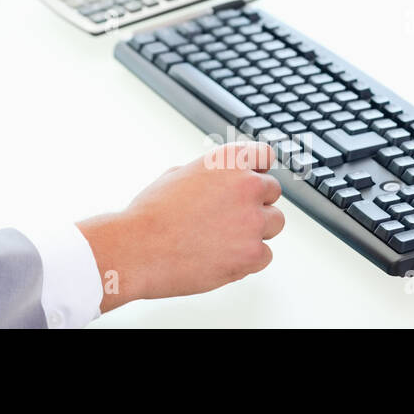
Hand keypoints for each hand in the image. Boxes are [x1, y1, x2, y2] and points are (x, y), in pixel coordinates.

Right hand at [76, 141, 283, 312]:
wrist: (138, 248)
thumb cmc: (151, 214)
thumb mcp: (178, 175)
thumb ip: (210, 175)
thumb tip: (221, 182)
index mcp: (227, 160)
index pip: (264, 155)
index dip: (256, 170)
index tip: (251, 180)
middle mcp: (246, 185)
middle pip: (273, 191)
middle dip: (255, 202)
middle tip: (228, 216)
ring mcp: (253, 220)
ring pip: (275, 223)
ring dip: (256, 230)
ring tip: (223, 237)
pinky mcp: (253, 253)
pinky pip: (265, 255)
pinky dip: (248, 258)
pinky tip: (221, 256)